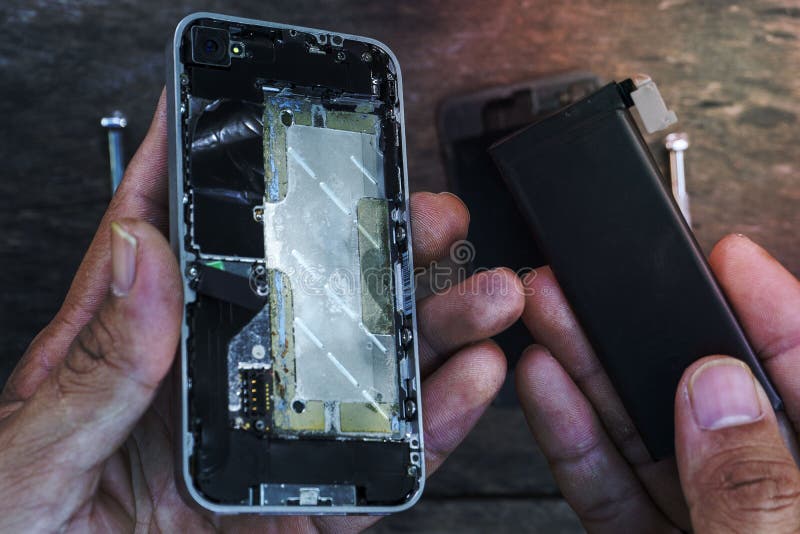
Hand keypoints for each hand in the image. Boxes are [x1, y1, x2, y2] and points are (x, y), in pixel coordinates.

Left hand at [0, 91, 523, 531]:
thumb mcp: (33, 454)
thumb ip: (93, 365)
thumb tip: (142, 255)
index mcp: (130, 359)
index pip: (175, 248)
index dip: (211, 176)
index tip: (264, 124)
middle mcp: (206, 394)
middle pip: (298, 303)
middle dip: (371, 250)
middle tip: (426, 215)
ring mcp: (257, 451)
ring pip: (355, 380)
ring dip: (423, 336)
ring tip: (477, 297)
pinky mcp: (293, 513)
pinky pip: (368, 471)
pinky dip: (424, 433)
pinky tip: (462, 390)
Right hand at [516, 234, 799, 532]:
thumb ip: (752, 488)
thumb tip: (714, 394)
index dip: (771, 314)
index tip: (729, 262)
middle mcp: (768, 507)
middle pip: (707, 400)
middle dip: (644, 332)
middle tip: (598, 285)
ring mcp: (703, 526)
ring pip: (645, 438)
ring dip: (590, 374)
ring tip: (550, 318)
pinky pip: (609, 490)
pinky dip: (572, 441)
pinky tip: (547, 390)